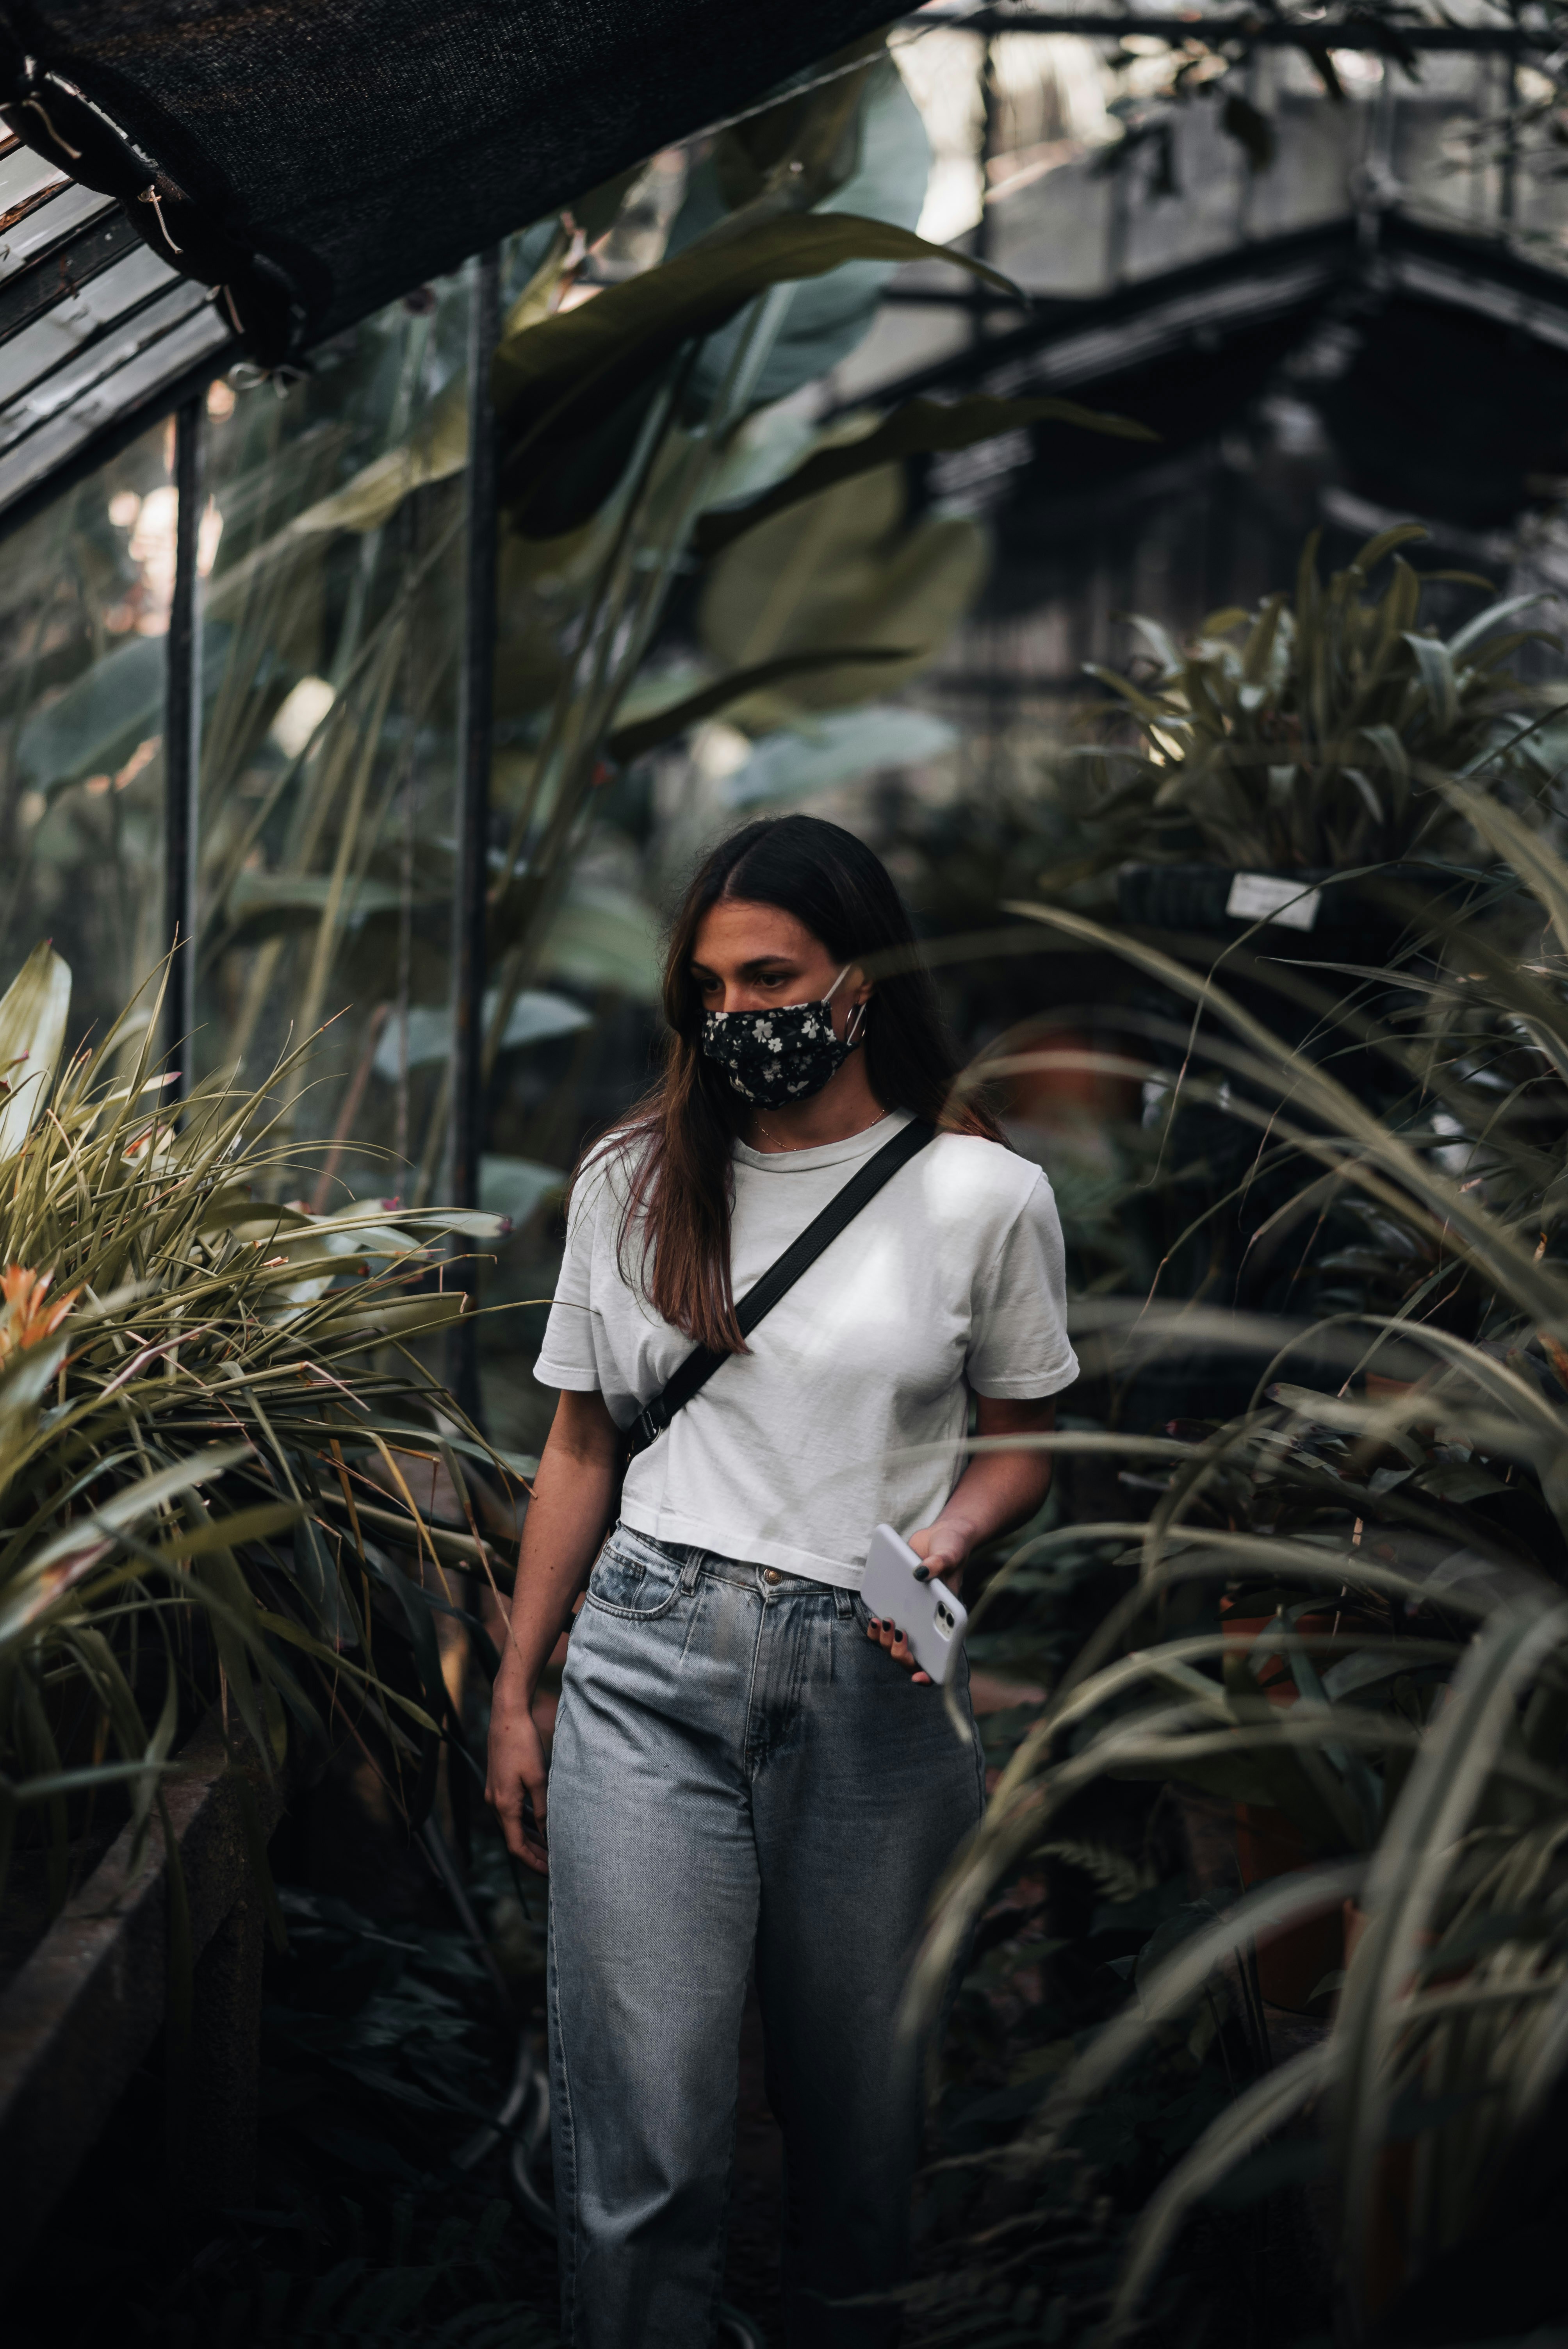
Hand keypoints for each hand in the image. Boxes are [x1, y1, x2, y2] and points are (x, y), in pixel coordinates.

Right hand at [485, 1694, 550, 1873]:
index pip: (516, 1846)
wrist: (506, 1716)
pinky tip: (540, 1822)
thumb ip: (542, 1808)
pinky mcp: (498, 1784)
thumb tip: (548, 1833)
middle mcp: (495, 1803)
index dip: (533, 1862)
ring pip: (513, 1825)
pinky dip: (525, 1821)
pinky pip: (512, 1811)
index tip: (550, 1871)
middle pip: (514, 1838)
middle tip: (554, 1864)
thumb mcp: (537, 1778)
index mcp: (504, 1805)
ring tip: (550, 1848)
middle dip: (533, 1853)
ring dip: (530, 1838)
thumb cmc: (523, 1744)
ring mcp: (495, 1793)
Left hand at [865, 1521, 968, 1686]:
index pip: (942, 1658)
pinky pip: (884, 1627)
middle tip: (898, 1631)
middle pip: (912, 1657)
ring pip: (894, 1646)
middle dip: (900, 1652)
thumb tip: (920, 1573)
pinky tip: (875, 1617)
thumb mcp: (949, 1553)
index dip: (929, 1675)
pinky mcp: (898, 1608)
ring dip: (886, 1641)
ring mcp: (913, 1619)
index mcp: (948, 1621)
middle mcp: (930, 1626)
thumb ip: (938, 1563)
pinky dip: (877, 1628)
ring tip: (883, 1621)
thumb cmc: (952, 1549)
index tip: (917, 1677)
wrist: (939, 1536)